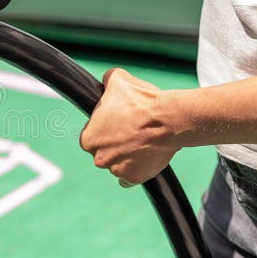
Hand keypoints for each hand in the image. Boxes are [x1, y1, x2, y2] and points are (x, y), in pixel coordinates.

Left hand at [79, 68, 179, 184]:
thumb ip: (106, 80)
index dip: (104, 126)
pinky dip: (136, 169)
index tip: (117, 120)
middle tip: (131, 129)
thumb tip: (106, 79)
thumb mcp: (118, 80)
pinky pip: (130, 177)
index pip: (92, 134)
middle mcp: (98, 158)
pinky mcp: (135, 178)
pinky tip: (143, 157)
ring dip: (127, 154)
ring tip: (143, 139)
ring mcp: (117, 170)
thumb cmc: (141, 102)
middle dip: (115, 141)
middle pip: (104, 150)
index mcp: (88, 139)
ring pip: (118, 163)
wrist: (168, 120)